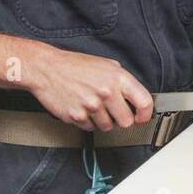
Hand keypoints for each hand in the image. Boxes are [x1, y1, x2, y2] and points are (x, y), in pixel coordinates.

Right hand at [22, 45, 152, 130]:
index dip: (146, 114)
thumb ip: (123, 81)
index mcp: (118, 78)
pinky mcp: (76, 116)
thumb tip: (136, 98)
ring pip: (108, 127)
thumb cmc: (75, 66)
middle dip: (121, 119)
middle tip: (113, 111)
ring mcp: (91, 106)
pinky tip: (82, 108)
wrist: (46, 69)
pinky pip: (90, 128)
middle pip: (126, 122)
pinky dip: (88, 121)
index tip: (141, 118)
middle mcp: (106, 92)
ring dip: (103, 120)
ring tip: (94, 106)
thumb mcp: (106, 65)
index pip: (144, 102)